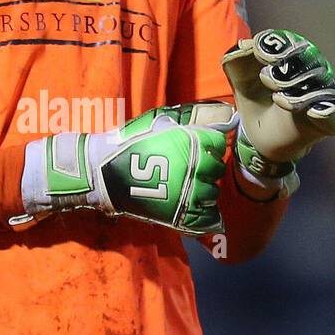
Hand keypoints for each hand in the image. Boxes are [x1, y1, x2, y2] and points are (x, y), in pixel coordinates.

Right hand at [12, 102, 236, 234]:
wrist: (104, 173)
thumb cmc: (131, 143)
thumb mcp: (161, 120)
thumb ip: (194, 117)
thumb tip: (230, 117)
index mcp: (192, 141)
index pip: (219, 143)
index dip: (209, 145)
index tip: (196, 147)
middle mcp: (195, 167)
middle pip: (216, 169)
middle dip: (205, 167)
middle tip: (187, 167)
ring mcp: (189, 193)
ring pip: (212, 193)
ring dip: (202, 190)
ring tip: (184, 186)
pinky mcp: (180, 214)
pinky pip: (206, 217)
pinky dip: (203, 214)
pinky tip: (192, 206)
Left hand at [221, 29, 334, 194]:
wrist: (261, 137)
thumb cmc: (256, 100)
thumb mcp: (240, 80)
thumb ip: (237, 60)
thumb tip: (243, 46)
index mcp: (294, 56)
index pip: (290, 42)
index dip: (276, 45)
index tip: (259, 52)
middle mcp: (314, 72)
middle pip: (308, 62)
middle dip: (285, 69)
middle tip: (265, 79)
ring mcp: (325, 96)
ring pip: (321, 87)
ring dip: (298, 92)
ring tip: (278, 99)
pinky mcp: (330, 121)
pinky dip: (325, 113)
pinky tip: (313, 112)